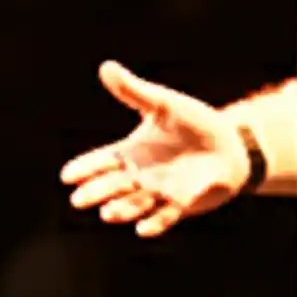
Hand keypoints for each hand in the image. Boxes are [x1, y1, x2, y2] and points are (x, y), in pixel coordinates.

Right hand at [59, 61, 249, 236]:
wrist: (229, 145)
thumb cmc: (194, 123)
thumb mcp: (164, 104)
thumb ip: (134, 91)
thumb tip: (106, 67)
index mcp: (132, 152)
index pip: (102, 161)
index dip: (85, 168)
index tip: (67, 176)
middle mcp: (141, 176)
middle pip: (114, 186)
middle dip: (97, 192)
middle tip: (79, 199)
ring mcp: (160, 192)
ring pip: (136, 204)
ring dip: (122, 209)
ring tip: (108, 213)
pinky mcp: (182, 204)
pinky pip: (166, 216)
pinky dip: (155, 223)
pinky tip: (143, 229)